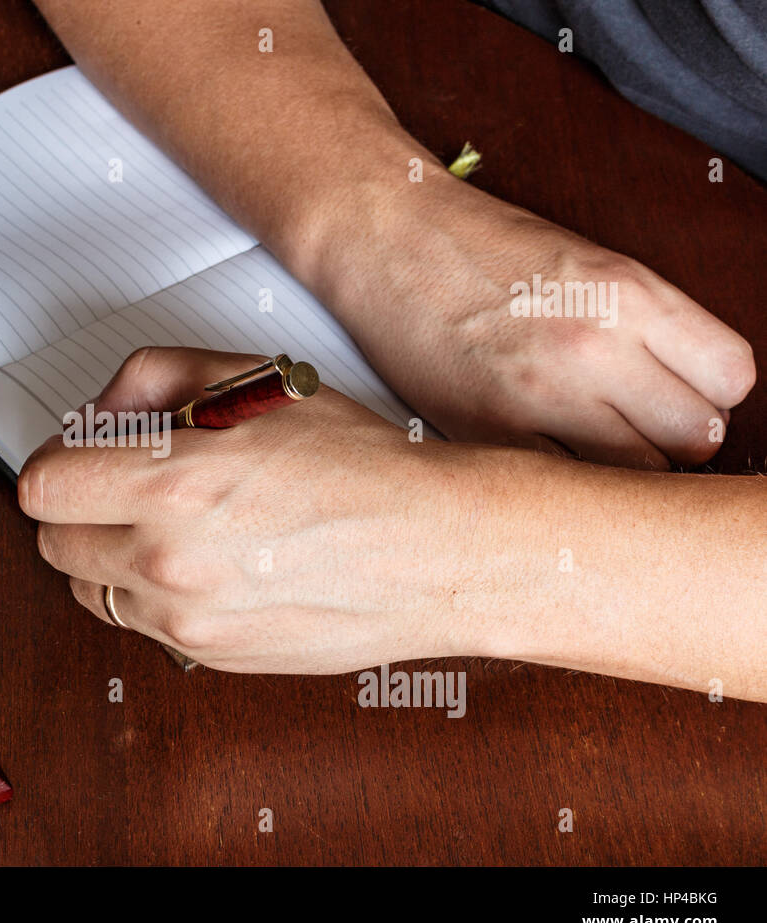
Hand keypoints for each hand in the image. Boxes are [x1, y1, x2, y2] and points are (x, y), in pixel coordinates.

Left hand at [17, 347, 491, 671]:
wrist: (434, 551)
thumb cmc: (360, 466)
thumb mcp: (256, 383)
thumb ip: (156, 378)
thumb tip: (100, 409)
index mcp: (171, 485)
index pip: (41, 487)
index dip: (53, 462)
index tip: (74, 454)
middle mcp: (167, 562)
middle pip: (53, 544)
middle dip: (75, 508)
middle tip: (118, 485)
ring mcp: (185, 621)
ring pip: (88, 591)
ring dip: (106, 556)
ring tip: (165, 526)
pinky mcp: (209, 658)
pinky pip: (138, 627)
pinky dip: (148, 596)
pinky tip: (200, 564)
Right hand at [309, 170, 756, 469]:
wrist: (384, 239)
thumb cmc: (477, 246)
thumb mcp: (588, 262)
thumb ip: (647, 323)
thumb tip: (686, 390)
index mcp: (629, 293)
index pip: (732, 377)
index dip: (711, 392)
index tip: (679, 392)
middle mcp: (594, 346)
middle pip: (697, 436)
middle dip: (674, 436)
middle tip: (635, 424)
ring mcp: (540, 396)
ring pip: (641, 476)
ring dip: (625, 468)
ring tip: (589, 443)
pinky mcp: (489, 433)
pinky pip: (564, 488)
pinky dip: (564, 482)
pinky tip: (543, 454)